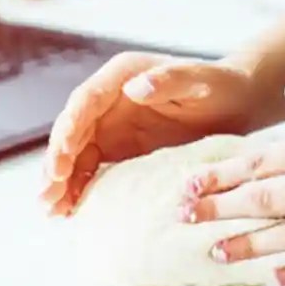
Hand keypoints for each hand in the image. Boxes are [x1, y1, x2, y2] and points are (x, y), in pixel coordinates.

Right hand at [41, 52, 259, 215]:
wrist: (236, 103)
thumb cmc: (220, 86)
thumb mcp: (199, 80)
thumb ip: (169, 80)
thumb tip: (134, 89)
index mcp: (120, 76)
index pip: (85, 101)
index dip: (70, 127)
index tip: (61, 154)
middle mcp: (108, 100)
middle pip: (72, 129)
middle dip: (57, 161)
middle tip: (48, 192)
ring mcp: (109, 125)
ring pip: (74, 153)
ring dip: (60, 180)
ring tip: (50, 209)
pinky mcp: (117, 148)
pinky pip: (90, 169)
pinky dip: (77, 187)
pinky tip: (67, 209)